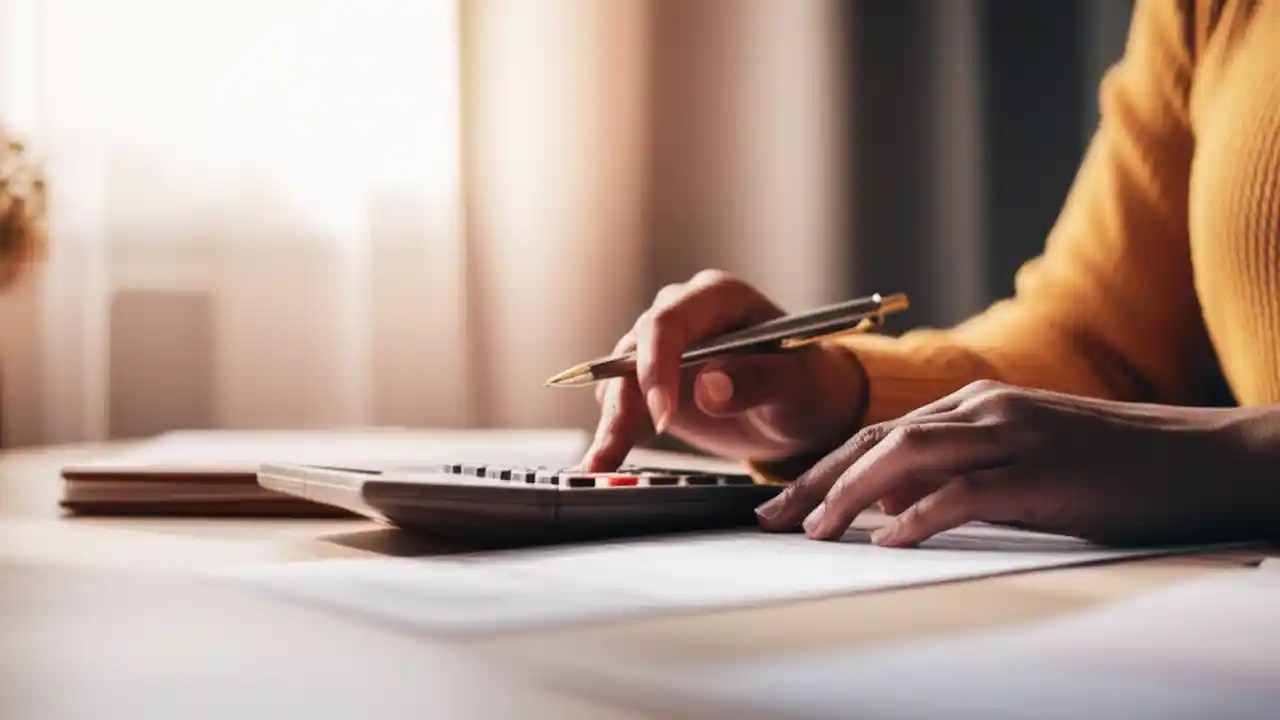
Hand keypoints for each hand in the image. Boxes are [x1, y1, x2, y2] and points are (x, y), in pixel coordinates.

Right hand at [579, 270, 866, 470]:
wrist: (802, 409)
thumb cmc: (808, 384)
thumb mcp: (798, 384)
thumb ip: (759, 380)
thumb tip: (710, 385)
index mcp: (719, 298)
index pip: (669, 322)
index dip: (657, 366)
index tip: (663, 415)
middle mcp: (683, 315)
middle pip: (635, 350)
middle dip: (624, 400)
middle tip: (618, 447)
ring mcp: (663, 349)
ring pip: (620, 378)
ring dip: (610, 421)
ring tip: (603, 462)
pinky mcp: (653, 383)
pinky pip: (623, 404)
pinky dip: (613, 433)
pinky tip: (607, 461)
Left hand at [755, 380, 1279, 545]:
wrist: (1198, 458)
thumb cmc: (1108, 465)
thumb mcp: (1015, 466)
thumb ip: (951, 478)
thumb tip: (883, 506)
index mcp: (973, 404)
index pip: (877, 433)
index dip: (822, 467)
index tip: (781, 502)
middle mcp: (983, 409)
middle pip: (876, 439)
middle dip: (815, 479)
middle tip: (771, 518)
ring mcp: (1012, 435)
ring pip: (907, 455)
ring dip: (851, 493)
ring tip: (814, 529)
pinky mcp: (1042, 471)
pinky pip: (966, 491)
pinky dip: (920, 514)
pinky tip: (889, 537)